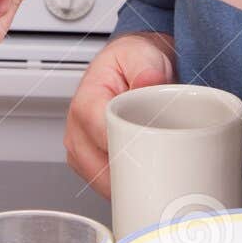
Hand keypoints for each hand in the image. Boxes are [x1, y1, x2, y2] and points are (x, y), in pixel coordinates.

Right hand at [64, 32, 176, 196]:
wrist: (134, 66)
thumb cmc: (135, 62)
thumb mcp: (143, 55)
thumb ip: (147, 68)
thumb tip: (151, 82)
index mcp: (86, 103)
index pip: (103, 139)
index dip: (130, 153)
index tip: (157, 158)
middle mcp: (77, 129)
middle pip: (100, 170)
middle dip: (133, 176)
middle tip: (164, 173)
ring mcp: (80, 149)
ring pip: (102, 183)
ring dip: (129, 185)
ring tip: (156, 175)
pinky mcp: (88, 162)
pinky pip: (104, 185)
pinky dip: (125, 186)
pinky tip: (144, 179)